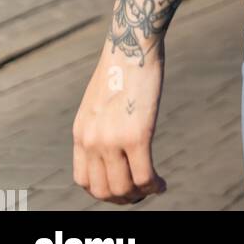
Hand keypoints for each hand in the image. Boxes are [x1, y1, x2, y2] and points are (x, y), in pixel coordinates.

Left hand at [73, 42, 166, 203]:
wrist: (132, 44)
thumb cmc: (122, 67)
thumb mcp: (100, 99)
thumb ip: (101, 123)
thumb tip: (115, 137)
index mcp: (81, 132)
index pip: (84, 180)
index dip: (103, 191)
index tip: (122, 187)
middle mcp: (91, 141)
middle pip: (103, 191)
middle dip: (123, 199)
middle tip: (140, 193)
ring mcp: (112, 140)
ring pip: (124, 189)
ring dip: (140, 195)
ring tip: (153, 187)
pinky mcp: (136, 136)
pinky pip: (144, 176)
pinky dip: (154, 186)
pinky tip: (162, 183)